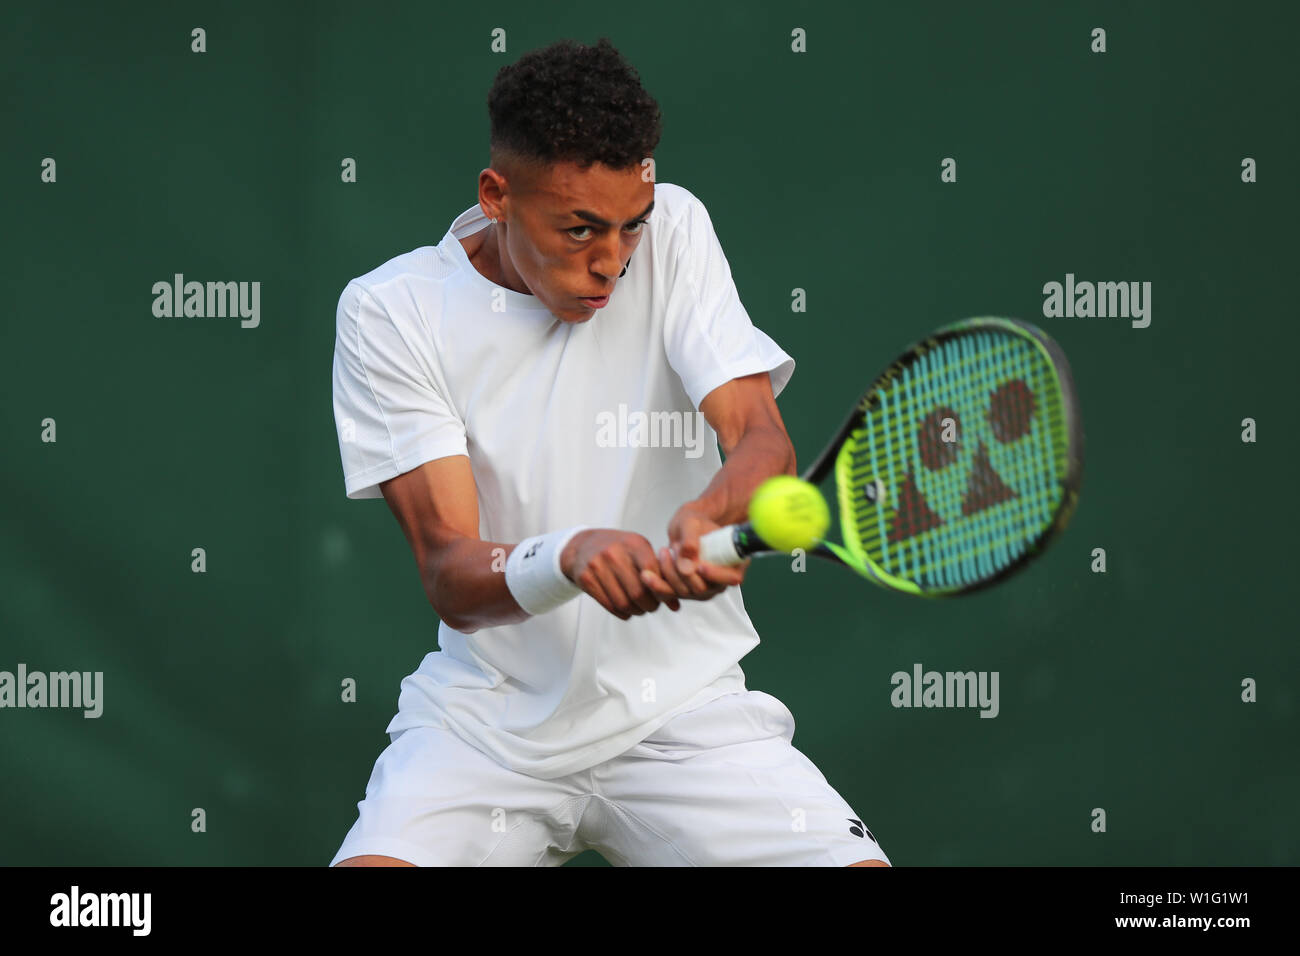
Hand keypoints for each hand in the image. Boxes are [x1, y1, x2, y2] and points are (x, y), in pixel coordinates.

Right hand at [559, 529, 680, 620]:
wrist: (582, 546)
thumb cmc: (619, 550)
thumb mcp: (639, 551)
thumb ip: (659, 574)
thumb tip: (676, 606)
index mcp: (633, 543)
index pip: (653, 573)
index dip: (660, 590)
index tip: (661, 596)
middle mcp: (614, 553)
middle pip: (638, 592)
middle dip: (649, 605)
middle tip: (652, 606)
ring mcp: (598, 565)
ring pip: (624, 602)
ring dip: (636, 611)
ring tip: (640, 609)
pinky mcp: (586, 579)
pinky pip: (609, 605)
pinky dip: (622, 613)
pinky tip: (626, 610)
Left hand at [653, 503, 748, 601]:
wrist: (685, 527)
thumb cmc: (694, 521)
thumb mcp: (692, 522)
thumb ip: (691, 541)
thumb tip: (688, 566)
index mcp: (733, 562)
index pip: (732, 577)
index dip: (717, 575)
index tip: (701, 566)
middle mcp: (720, 580)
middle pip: (704, 588)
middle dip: (683, 573)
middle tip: (668, 552)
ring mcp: (703, 588)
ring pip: (686, 592)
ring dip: (669, 576)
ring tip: (661, 553)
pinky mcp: (685, 591)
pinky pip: (672, 595)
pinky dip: (658, 586)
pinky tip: (647, 575)